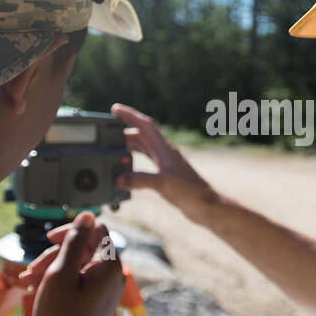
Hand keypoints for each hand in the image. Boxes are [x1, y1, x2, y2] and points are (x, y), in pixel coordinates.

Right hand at [20, 212, 125, 315]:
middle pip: (85, 248)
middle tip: (31, 270)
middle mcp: (114, 276)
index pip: (97, 230)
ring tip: (27, 281)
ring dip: (52, 268)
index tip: (48, 241)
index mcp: (110, 267)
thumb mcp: (61, 274)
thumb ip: (74, 242)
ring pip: (78, 265)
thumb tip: (88, 214)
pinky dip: (59, 281)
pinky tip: (37, 288)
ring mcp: (107, 290)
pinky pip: (79, 281)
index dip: (71, 231)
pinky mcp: (97, 301)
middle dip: (55, 254)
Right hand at [110, 103, 217, 223]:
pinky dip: (135, 162)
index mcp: (165, 149)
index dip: (130, 115)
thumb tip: (119, 178)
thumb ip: (140, 180)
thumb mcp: (163, 184)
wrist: (207, 206)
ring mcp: (166, 164)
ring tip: (114, 148)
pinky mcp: (166, 175)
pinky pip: (147, 162)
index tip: (115, 109)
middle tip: (109, 132)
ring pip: (144, 148)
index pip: (145, 125)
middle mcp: (166, 153)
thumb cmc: (191, 192)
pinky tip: (129, 169)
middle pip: (143, 135)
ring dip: (129, 145)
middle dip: (125, 130)